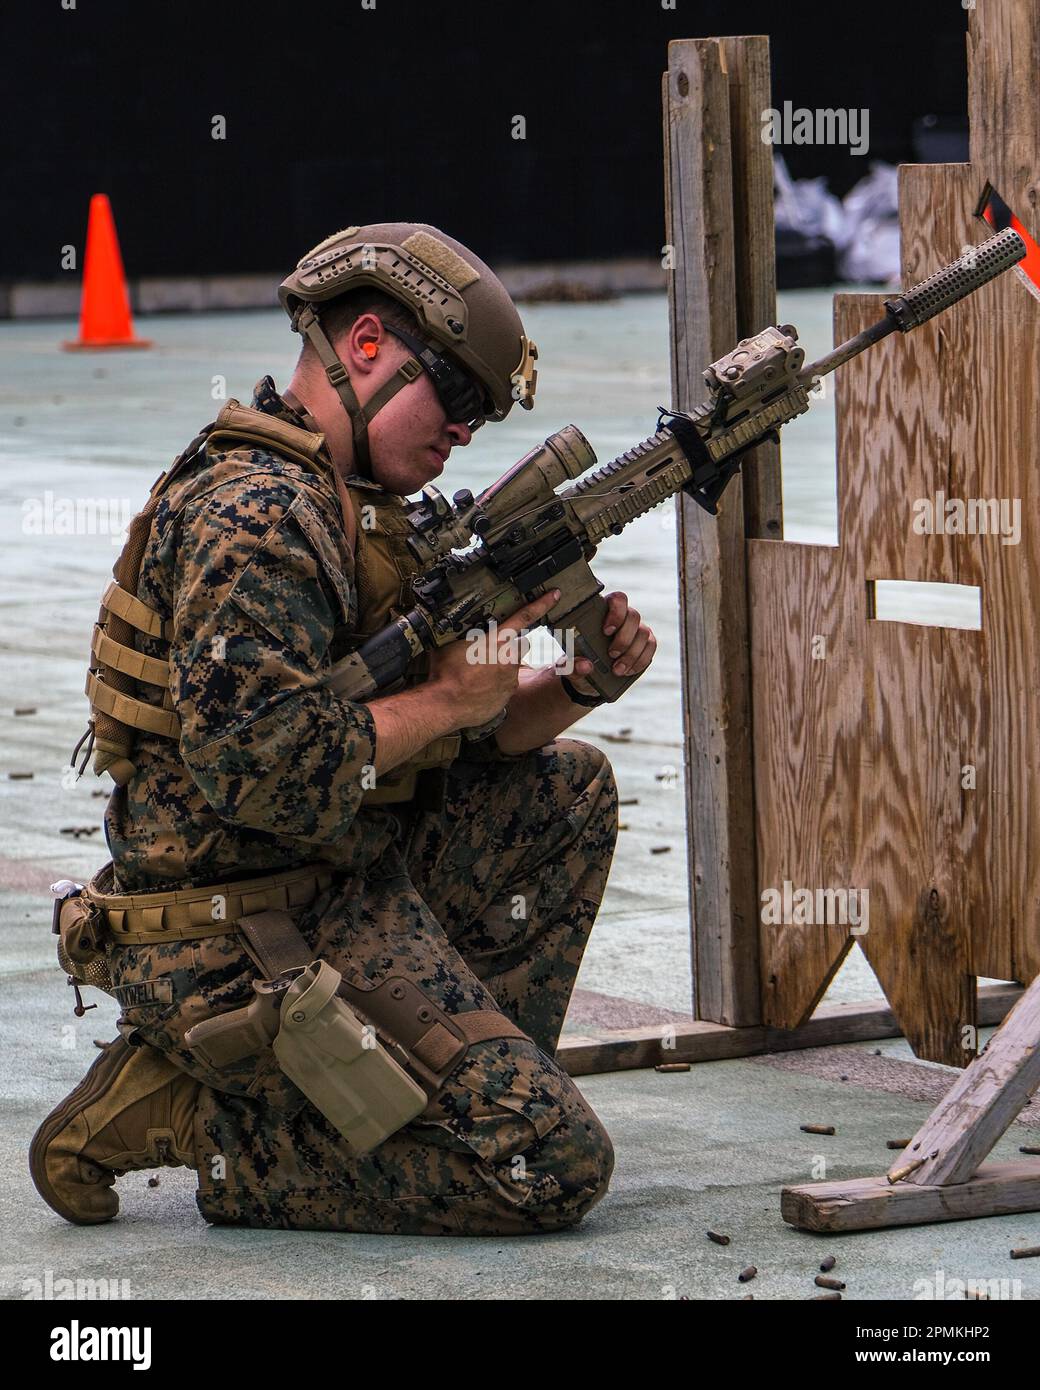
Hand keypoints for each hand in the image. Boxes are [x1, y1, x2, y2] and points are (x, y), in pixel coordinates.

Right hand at [427, 589, 559, 728]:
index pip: (524, 617)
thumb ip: (465, 639)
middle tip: (489, 656)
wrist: (444, 704)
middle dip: (509, 650)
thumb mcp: (452, 645)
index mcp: (497, 640)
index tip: (555, 594)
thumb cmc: (445, 672)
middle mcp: (509, 659)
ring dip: (497, 672)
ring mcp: (510, 680)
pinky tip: (475, 693)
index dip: (542, 604)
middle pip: (518, 648)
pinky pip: (502, 690)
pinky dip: (492, 690)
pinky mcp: (506, 698)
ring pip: (509, 671)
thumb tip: (461, 637)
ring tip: (474, 679)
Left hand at [563, 591, 656, 696]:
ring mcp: (635, 629)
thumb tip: (586, 665)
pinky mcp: (644, 643)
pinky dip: (641, 660)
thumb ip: (571, 665)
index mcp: (603, 612)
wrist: (588, 676)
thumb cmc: (577, 661)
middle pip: (633, 616)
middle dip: (624, 638)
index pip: (617, 599)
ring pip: (644, 632)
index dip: (616, 612)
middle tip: (611, 654)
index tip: (606, 631)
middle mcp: (623, 617)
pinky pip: (651, 646)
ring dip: (632, 653)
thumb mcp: (568, 664)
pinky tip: (629, 670)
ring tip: (617, 669)